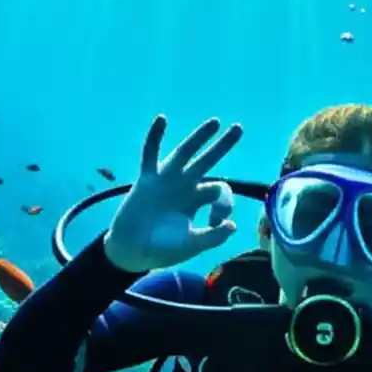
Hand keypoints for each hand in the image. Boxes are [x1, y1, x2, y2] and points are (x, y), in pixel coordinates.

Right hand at [103, 115, 242, 272]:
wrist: (132, 252)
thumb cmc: (162, 249)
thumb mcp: (191, 245)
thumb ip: (212, 237)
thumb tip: (233, 225)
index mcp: (197, 200)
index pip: (220, 190)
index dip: (225, 204)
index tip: (217, 224)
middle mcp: (184, 185)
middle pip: (208, 160)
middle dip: (223, 145)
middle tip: (239, 128)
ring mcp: (166, 180)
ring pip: (185, 152)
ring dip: (199, 137)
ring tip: (215, 122)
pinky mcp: (147, 179)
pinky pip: (150, 153)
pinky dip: (154, 137)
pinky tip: (162, 119)